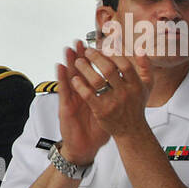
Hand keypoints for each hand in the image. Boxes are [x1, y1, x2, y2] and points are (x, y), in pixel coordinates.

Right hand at [55, 41, 111, 164]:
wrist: (85, 146)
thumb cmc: (97, 128)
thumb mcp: (109, 110)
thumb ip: (115, 97)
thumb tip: (128, 87)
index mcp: (92, 93)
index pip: (92, 73)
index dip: (94, 61)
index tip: (97, 46)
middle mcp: (81, 93)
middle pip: (79, 71)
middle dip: (80, 56)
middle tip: (80, 41)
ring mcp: (72, 98)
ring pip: (70, 76)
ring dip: (69, 61)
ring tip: (69, 47)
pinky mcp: (66, 106)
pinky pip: (64, 90)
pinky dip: (62, 77)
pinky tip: (59, 66)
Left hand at [63, 40, 151, 138]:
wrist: (131, 130)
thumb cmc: (137, 106)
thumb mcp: (147, 87)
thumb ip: (145, 68)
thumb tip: (140, 49)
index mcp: (137, 85)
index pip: (125, 65)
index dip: (113, 54)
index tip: (104, 48)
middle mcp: (126, 93)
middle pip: (108, 69)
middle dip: (95, 57)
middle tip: (87, 51)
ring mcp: (113, 102)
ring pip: (96, 80)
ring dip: (84, 68)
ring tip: (78, 62)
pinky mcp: (101, 110)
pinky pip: (88, 94)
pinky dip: (80, 85)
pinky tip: (75, 79)